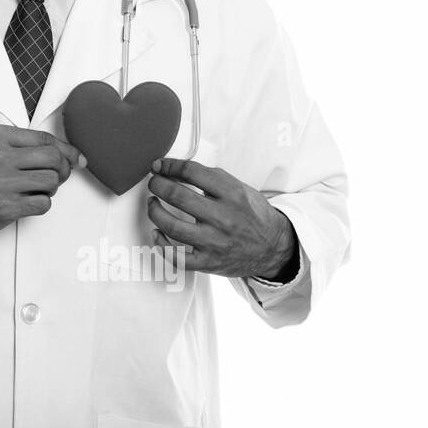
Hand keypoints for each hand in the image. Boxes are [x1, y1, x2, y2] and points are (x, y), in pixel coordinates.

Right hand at [0, 125, 84, 246]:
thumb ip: (23, 147)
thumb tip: (69, 155)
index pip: (45, 139)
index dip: (68, 150)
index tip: (77, 158)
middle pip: (54, 159)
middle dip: (64, 169)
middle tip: (58, 176)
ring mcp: (2, 182)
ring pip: (52, 182)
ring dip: (50, 189)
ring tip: (35, 190)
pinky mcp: (5, 206)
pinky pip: (43, 204)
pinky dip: (41, 204)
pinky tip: (27, 202)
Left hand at [146, 157, 298, 280]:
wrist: (274, 247)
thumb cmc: (252, 216)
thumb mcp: (240, 189)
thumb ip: (212, 179)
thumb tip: (176, 169)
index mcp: (232, 195)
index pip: (192, 172)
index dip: (170, 165)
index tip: (160, 166)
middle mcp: (223, 218)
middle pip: (177, 196)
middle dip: (157, 185)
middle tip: (154, 183)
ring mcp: (215, 242)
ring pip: (171, 225)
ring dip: (154, 211)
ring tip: (153, 204)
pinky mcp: (208, 262)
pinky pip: (176, 256)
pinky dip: (160, 244)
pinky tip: (157, 232)